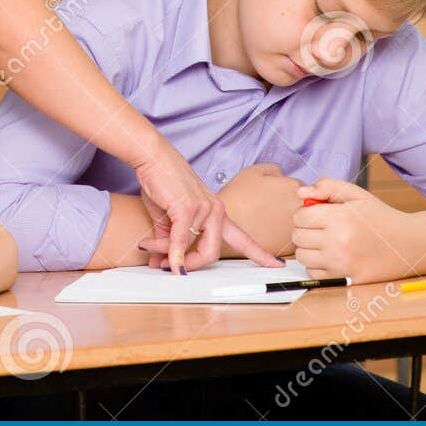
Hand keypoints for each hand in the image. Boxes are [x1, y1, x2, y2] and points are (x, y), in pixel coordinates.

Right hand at [132, 141, 280, 273]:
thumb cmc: (162, 182)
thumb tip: (166, 262)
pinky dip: (171, 252)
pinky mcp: (188, 208)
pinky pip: (180, 240)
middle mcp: (216, 211)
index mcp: (216, 212)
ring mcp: (204, 209)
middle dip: (190, 265)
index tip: (276, 265)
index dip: (260, 254)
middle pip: (212, 253)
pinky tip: (160, 257)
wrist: (153, 158)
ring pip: (192, 247)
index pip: (243, 238)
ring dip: (168, 254)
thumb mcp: (170, 216)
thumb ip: (173, 239)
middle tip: (170, 267)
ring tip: (149, 248)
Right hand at [216, 164, 303, 258]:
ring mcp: (296, 230)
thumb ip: (274, 170)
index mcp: (293, 189)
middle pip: (308, 207)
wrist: (223, 225)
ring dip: (292, 222)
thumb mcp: (253, 172)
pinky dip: (285, 237)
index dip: (292, 191)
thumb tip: (282, 176)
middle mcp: (299, 210)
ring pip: (302, 225)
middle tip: (274, 207)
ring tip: (270, 220)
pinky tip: (269, 232)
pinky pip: (294, 240)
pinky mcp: (288, 248)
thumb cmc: (236, 197)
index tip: (280, 195)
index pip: (307, 188)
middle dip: (295, 206)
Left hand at [292, 177, 411, 282]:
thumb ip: (327, 186)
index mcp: (340, 218)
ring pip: (302, 256)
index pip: (299, 217)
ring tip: (324, 242)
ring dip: (308, 248)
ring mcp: (340, 263)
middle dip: (305, 230)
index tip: (316, 215)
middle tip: (320, 228)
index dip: (305, 214)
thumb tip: (300, 193)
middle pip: (298, 237)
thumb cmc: (379, 217)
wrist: (408, 244)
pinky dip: (317, 265)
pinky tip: (330, 256)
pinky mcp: (344, 279)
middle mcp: (338, 242)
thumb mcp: (356, 194)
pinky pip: (313, 273)